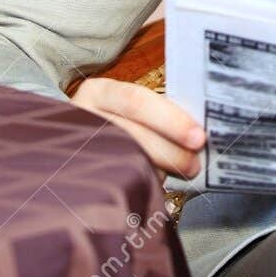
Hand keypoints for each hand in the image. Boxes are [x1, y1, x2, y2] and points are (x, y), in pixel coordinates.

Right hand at [71, 77, 205, 177]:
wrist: (76, 146)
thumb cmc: (118, 122)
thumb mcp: (128, 109)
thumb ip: (156, 113)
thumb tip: (196, 132)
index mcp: (100, 92)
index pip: (136, 102)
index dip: (171, 120)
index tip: (199, 137)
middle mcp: (84, 118)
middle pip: (133, 136)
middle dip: (171, 152)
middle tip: (195, 165)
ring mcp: (80, 150)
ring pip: (125, 163)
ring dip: (159, 170)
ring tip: (181, 173)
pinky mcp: (80, 179)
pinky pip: (118, 184)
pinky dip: (142, 184)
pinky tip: (154, 183)